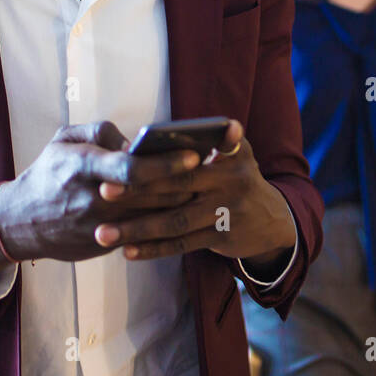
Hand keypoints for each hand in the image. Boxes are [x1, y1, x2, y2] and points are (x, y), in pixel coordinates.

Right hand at [0, 120, 197, 279]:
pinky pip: (141, 233)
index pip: (131, 167)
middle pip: (149, 194)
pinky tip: (187, 210)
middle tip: (216, 171)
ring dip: (181, 204)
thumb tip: (135, 138)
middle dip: (185, 182)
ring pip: (151, 216)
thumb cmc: (47, 173)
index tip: (193, 155)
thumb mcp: (64, 140)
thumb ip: (99, 130)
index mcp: (82, 166)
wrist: (19, 223)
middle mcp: (92, 198)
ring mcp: (98, 225)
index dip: (165, 163)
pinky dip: (165, 223)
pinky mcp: (103, 244)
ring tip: (209, 189)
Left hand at [93, 119, 295, 267]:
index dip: (156, 161)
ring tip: (103, 233)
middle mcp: (229, 185)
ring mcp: (225, 215)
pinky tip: (127, 252)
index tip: (123, 158)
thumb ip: (221, 139)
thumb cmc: (242, 180)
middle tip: (102, 193)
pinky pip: (182, 245)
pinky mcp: (220, 239)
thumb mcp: (241, 154)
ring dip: (138, 228)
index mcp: (229, 159)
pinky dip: (154, 249)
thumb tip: (221, 124)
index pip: (187, 159)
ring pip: (175, 222)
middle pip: (175, 189)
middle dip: (137, 192)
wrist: (274, 221)